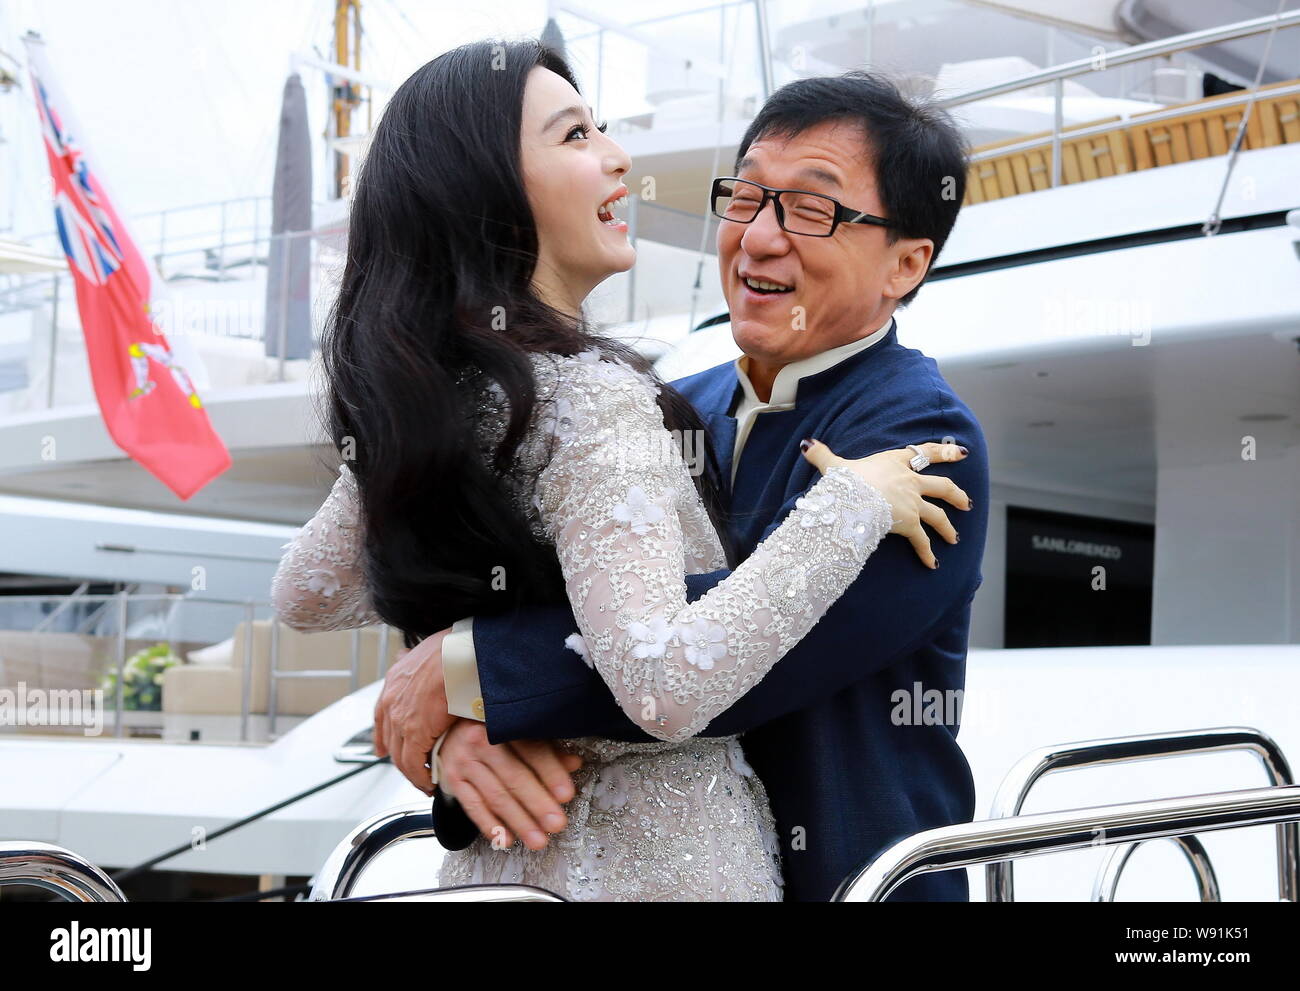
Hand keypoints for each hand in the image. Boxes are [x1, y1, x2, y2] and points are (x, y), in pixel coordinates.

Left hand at [373, 629, 454, 795]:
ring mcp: (401, 719)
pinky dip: (421, 777)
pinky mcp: (416, 733)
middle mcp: (391, 702)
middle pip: (391, 742)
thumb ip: (416, 662)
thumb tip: (412, 659)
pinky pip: (414, 764)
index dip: (382, 737)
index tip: (382, 750)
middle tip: (414, 771)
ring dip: (412, 772)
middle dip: (402, 759)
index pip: (380, 717)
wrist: (460, 652)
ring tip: (425, 781)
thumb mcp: (425, 651)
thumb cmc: (452, 649)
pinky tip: (429, 782)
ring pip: (401, 757)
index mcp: (394, 682)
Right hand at [437, 720, 583, 850]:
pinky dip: (490, 825)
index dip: (551, 773)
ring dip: (519, 821)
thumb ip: (547, 748)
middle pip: (514, 776)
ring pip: (495, 795)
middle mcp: (480, 740)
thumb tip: (574, 763)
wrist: (449, 729)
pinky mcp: (453, 780)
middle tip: (555, 823)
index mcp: (502, 723)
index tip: (566, 794)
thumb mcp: (519, 730)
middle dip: (537, 803)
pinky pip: (473, 806)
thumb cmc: (490, 728)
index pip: (532, 750)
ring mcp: (464, 761)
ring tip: (537, 838)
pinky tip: (506, 838)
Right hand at [801, 439, 971, 569]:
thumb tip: (806, 444)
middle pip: (942, 486)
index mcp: (896, 463)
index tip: (961, 452)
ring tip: (955, 537)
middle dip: (956, 495)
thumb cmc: (847, 480)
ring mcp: (912, 503)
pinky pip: (922, 540)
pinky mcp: (909, 523)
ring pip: (938, 515)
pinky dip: (928, 553)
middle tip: (965, 503)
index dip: (944, 451)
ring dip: (948, 527)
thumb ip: (822, 455)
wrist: (855, 498)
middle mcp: (910, 482)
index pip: (925, 452)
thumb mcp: (834, 465)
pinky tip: (933, 564)